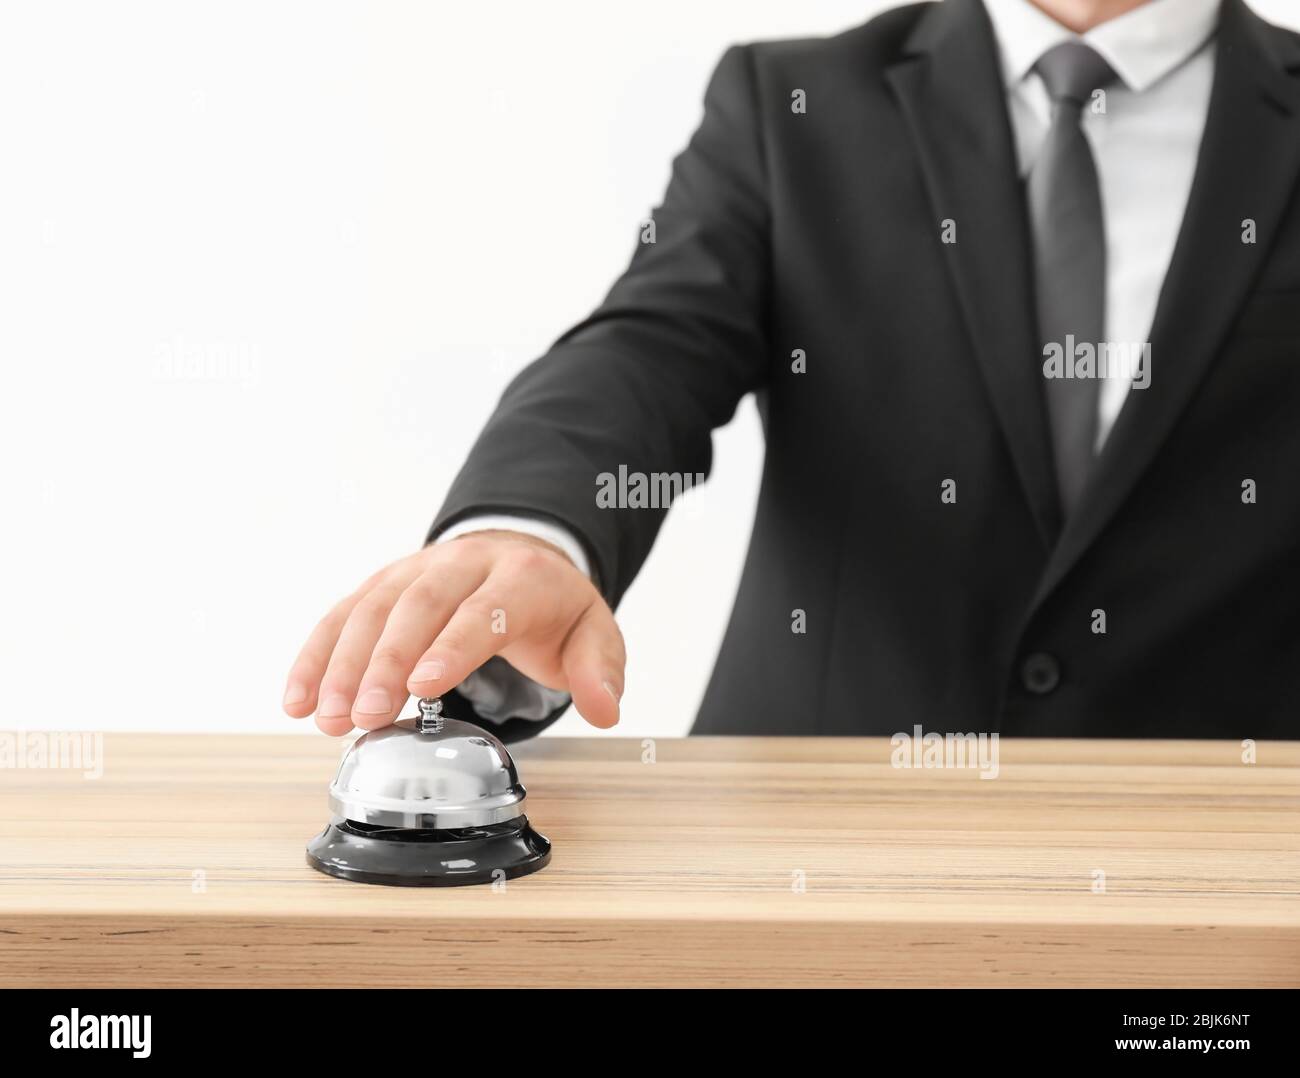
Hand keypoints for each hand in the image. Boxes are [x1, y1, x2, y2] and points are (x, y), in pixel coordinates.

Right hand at [282, 530, 623, 735]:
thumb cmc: (552, 605)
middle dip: (386, 660)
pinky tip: (297, 698)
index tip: (423, 686)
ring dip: (344, 664)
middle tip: (366, 714)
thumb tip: (605, 709)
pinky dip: (316, 655)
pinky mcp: (383, 584)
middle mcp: (461, 566)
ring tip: (327, 717)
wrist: (519, 553)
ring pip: (372, 608)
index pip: (483, 609)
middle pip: (418, 606)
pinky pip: (343, 614)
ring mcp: (415, 571)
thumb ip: (599, 669)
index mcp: (520, 578)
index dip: (453, 646)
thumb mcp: (592, 632)